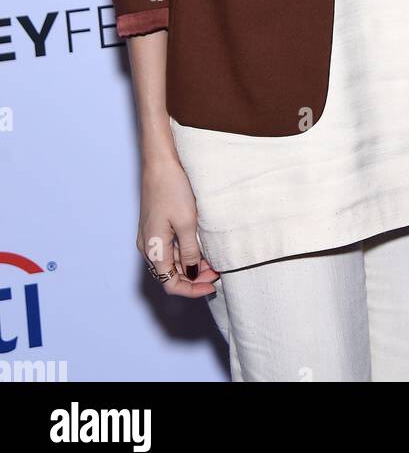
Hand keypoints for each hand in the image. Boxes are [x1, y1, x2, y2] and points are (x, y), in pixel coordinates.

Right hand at [139, 155, 219, 296]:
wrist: (160, 162)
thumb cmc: (172, 189)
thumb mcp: (187, 223)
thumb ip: (190, 252)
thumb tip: (192, 272)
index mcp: (153, 249)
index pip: (170, 284)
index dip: (191, 289)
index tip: (211, 285)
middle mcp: (148, 246)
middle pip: (170, 274)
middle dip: (193, 277)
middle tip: (216, 271)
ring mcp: (150, 235)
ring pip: (170, 261)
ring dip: (190, 264)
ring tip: (212, 259)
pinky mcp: (154, 225)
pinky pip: (169, 248)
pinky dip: (184, 252)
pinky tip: (200, 246)